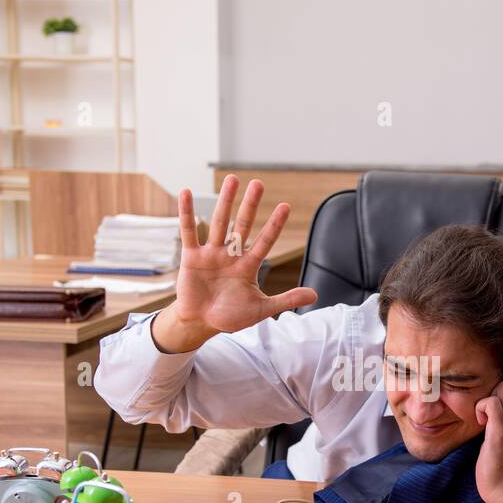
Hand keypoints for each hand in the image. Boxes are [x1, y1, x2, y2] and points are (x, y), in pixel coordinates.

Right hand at [151, 175, 317, 352]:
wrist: (201, 323)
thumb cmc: (230, 316)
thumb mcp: (261, 309)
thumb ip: (286, 299)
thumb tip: (316, 294)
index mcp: (248, 265)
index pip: (265, 241)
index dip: (274, 226)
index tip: (285, 206)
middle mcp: (231, 255)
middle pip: (242, 225)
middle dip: (250, 205)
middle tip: (258, 183)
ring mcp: (211, 254)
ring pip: (220, 223)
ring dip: (226, 201)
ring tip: (233, 179)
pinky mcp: (192, 257)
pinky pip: (189, 232)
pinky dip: (187, 213)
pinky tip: (186, 193)